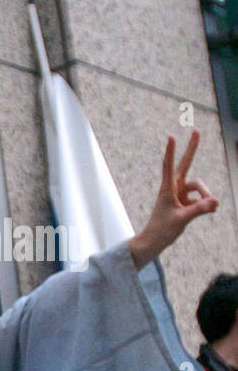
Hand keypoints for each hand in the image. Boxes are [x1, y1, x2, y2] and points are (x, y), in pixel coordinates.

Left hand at [128, 131, 218, 268]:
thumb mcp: (182, 220)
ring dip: (206, 195)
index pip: (168, 166)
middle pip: (186, 164)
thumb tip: (215, 201)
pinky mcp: (187, 201)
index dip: (171, 152)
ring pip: (200, 187)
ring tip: (211, 207)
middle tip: (196, 130)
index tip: (171, 137)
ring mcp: (181, 194)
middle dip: (192, 148)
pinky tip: (209, 211)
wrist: (155, 241)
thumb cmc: (162, 230)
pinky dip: (206, 205)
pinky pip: (202, 199)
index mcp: (167, 189)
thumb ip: (199, 210)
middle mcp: (174, 188)